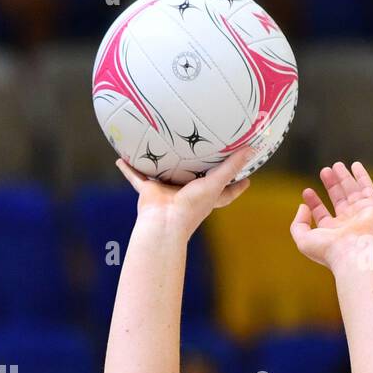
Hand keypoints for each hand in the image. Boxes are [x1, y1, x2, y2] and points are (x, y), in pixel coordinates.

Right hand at [115, 145, 255, 235]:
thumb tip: (251, 149)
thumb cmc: (192, 208)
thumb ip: (232, 167)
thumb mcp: (216, 184)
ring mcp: (166, 192)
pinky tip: (121, 159)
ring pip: (162, 175)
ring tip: (159, 151)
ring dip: (159, 166)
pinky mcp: (148, 192)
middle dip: (196, 170)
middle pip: (193, 180)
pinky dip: (128, 170)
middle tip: (202, 153)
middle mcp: (186, 193)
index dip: (236, 185)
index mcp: (205, 196)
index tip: (247, 179)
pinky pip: (136, 177)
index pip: (225, 191)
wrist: (164, 223)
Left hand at [290, 161, 372, 270]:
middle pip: (338, 199)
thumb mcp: (303, 239)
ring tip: (335, 165)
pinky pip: (368, 188)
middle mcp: (347, 223)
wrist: (351, 253)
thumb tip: (302, 207)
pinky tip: (355, 166)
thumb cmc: (328, 250)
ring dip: (344, 178)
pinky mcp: (372, 207)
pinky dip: (362, 176)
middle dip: (331, 185)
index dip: (314, 202)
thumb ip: (298, 224)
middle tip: (324, 171)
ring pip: (351, 192)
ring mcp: (360, 214)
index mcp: (331, 232)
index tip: (306, 191)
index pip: (321, 213)